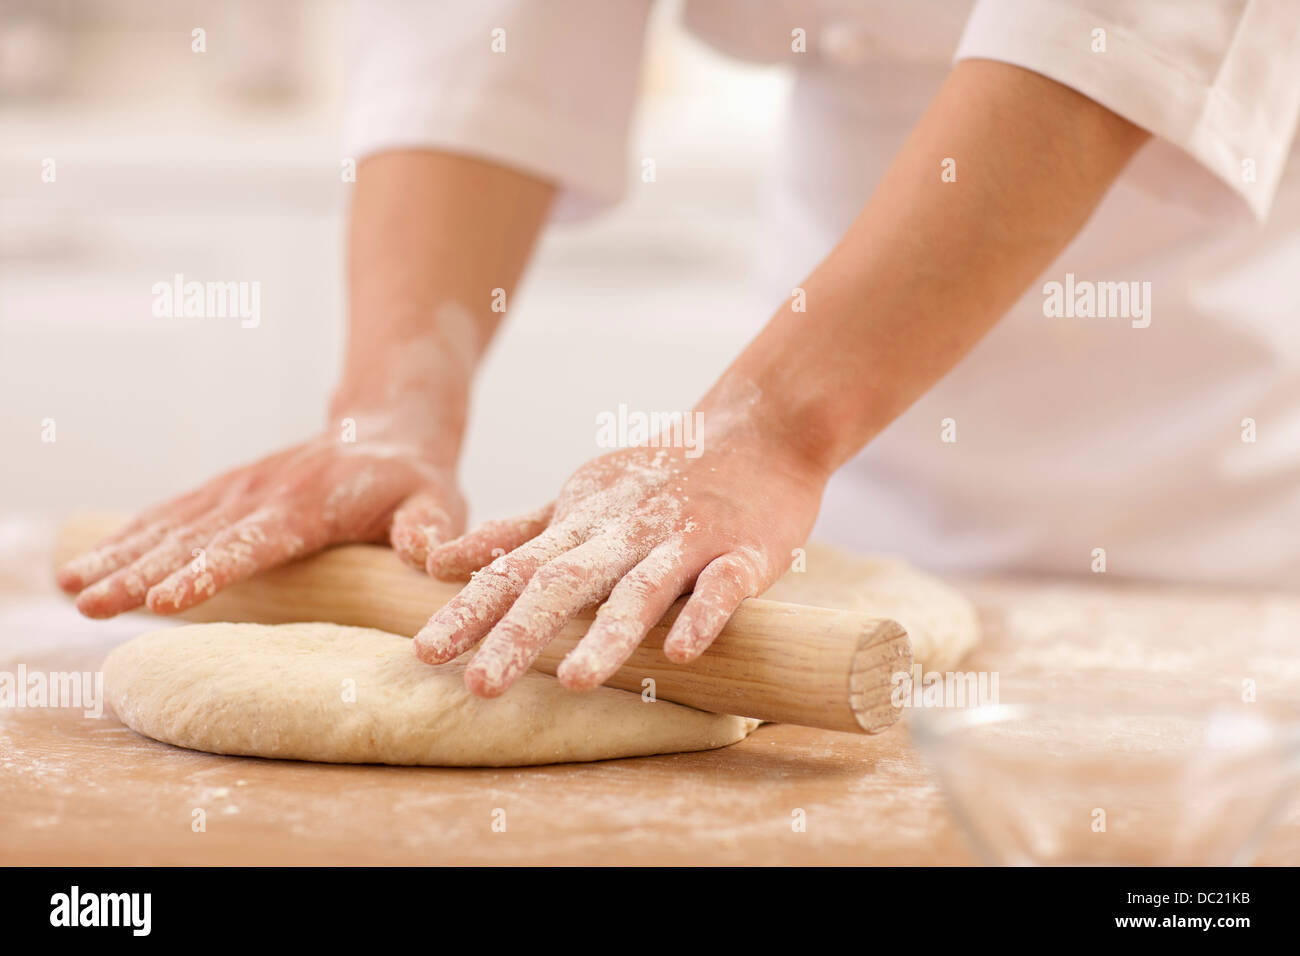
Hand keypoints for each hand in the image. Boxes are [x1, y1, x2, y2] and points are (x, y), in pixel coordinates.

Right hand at [56, 421, 464, 617]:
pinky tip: (90, 563)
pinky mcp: (227, 493)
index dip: (211, 572)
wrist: (388, 427)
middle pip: (195, 540)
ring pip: (171, 527)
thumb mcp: (437, 501)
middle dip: (141, 574)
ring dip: (121, 557)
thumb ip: (430, 528)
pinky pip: (171, 516)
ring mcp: (239, 490)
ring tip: (72, 588)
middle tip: (91, 605)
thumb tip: (429, 555)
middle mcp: (264, 495)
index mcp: (311, 505)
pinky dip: (128, 538)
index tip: (166, 600)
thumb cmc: (416, 479)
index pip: (254, 543)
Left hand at [413, 406, 825, 695]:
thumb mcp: (579, 499)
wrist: (761, 429)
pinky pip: (721, 586)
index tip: (425, 652)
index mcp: (583, 523)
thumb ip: (514, 534)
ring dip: (609, 634)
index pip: (516, 568)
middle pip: (565, 582)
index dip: (470, 608)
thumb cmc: (663, 474)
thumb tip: (436, 562)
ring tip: (574, 681)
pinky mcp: (743, 552)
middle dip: (520, 633)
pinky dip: (701, 614)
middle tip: (479, 686)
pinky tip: (680, 653)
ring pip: (641, 588)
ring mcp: (686, 539)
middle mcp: (626, 531)